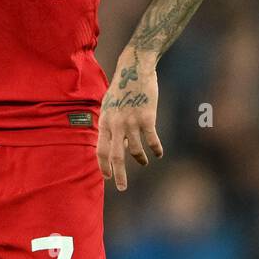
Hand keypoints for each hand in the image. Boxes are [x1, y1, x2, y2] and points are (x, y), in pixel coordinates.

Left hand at [97, 52, 162, 191]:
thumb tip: (120, 147)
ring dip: (140, 159)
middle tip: (122, 188)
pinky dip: (156, 149)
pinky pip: (152, 140)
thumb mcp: (110, 107)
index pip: (100, 150)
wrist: (135, 70)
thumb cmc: (121, 89)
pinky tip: (158, 153)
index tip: (107, 177)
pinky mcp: (147, 118)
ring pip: (135, 150)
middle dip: (119, 174)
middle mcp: (116, 124)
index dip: (103, 166)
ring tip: (144, 162)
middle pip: (115, 156)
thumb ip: (112, 127)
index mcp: (104, 122)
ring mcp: (132, 122)